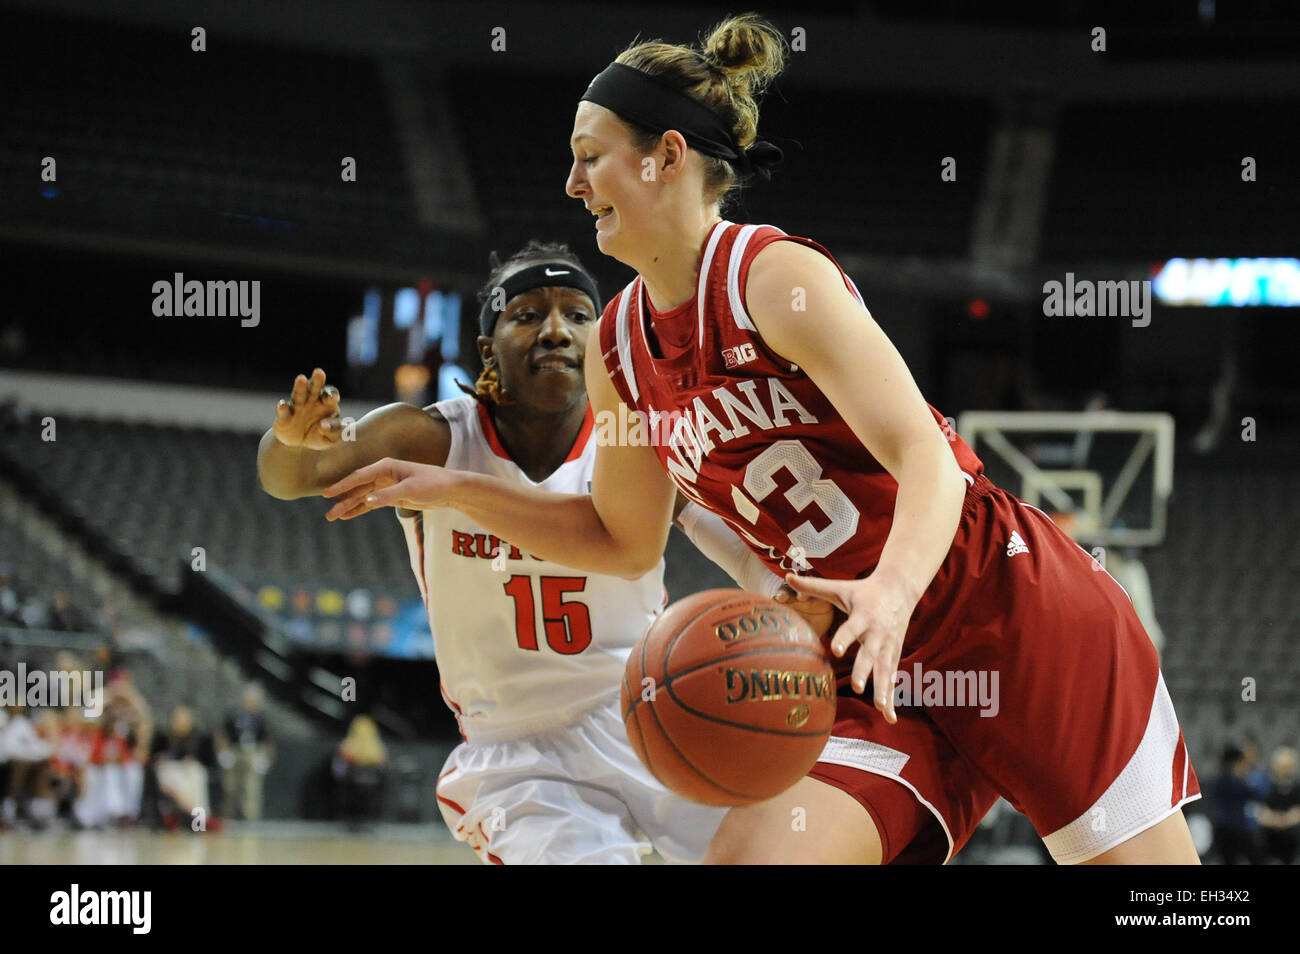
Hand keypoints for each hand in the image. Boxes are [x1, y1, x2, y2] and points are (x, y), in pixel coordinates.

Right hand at [273, 367, 342, 448]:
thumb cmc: (319, 435)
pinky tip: (283, 405)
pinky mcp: (284, 417)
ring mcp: (297, 407)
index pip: (331, 396)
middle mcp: (311, 401)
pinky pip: (284, 412)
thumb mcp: (331, 437)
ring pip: (298, 395)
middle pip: (315, 388)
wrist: (298, 443)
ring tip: (301, 379)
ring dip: (300, 387)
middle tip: (319, 372)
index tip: (334, 398)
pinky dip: (283, 409)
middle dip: (317, 381)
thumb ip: (334, 432)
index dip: (332, 396)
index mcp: (327, 403)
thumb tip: (323, 426)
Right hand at [323, 458, 455, 519]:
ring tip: (333, 517)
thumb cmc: (433, 484)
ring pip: (362, 496)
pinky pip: (371, 502)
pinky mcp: (391, 495)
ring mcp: (386, 485)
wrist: (450, 489)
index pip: (359, 476)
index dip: (342, 486)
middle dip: (342, 500)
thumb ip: (388, 495)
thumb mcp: (411, 489)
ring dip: (348, 506)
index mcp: (386, 467)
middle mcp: (383, 474)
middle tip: (329, 514)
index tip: (327, 493)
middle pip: (357, 488)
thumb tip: (367, 500)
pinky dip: (360, 508)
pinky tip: (348, 515)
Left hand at [783, 570, 918, 723]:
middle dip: (865, 670)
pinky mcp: (895, 654)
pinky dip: (891, 697)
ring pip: (886, 669)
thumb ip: (813, 586)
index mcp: (863, 615)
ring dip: (883, 689)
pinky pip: (892, 678)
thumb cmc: (864, 590)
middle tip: (858, 687)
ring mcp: (889, 645)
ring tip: (878, 708)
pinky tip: (889, 718)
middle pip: (871, 653)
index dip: (845, 638)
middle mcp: (878, 632)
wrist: (900, 588)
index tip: (835, 650)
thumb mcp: (840, 587)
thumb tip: (787, 575)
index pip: (852, 628)